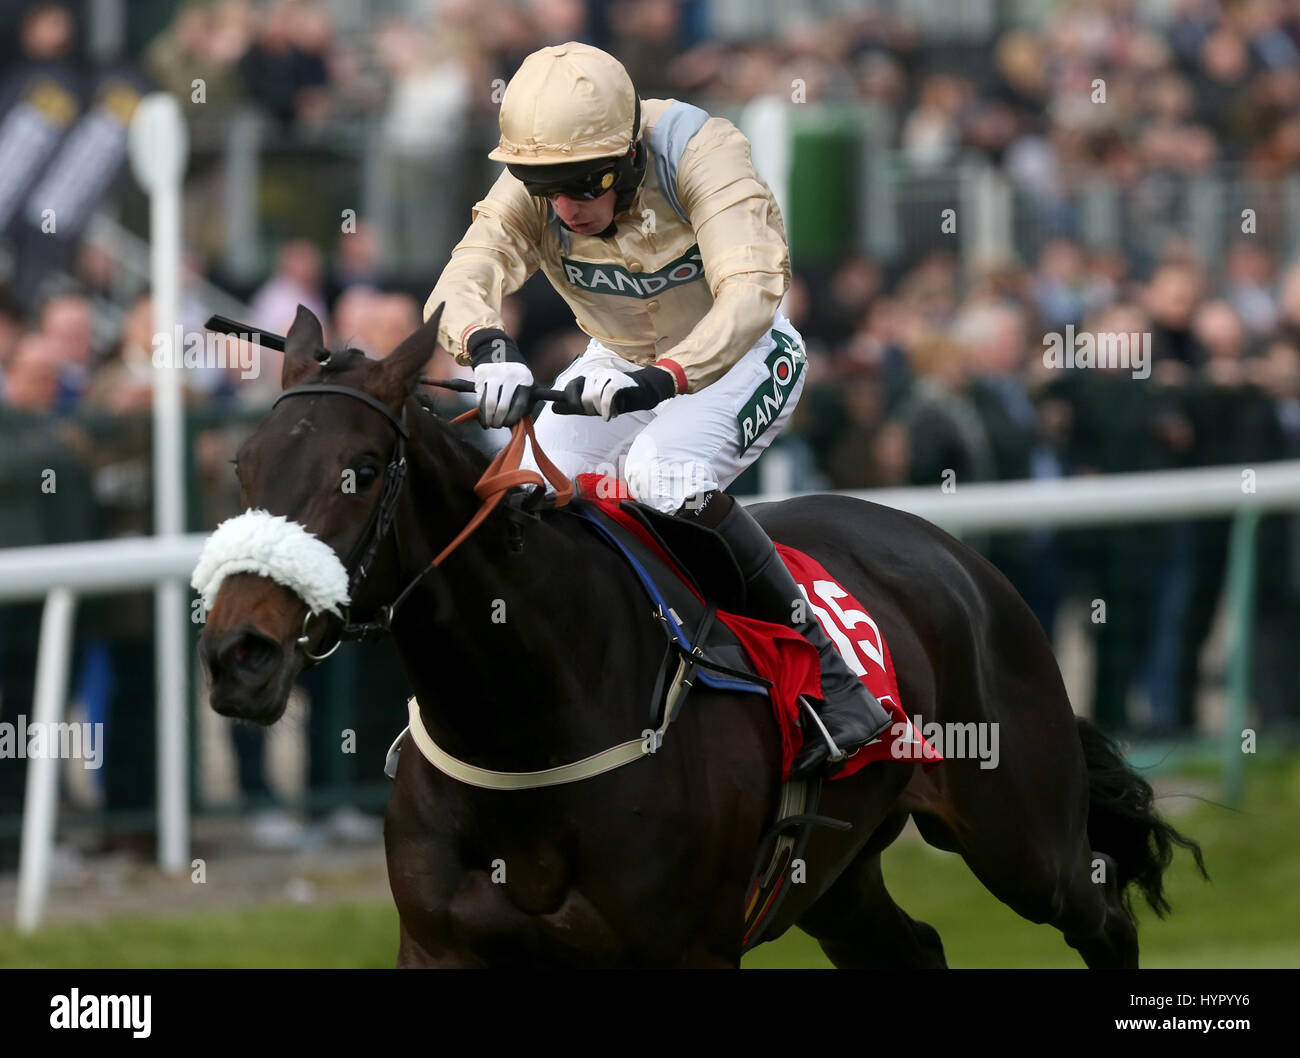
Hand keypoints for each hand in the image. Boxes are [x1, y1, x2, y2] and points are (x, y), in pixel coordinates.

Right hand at [473, 360, 533, 427]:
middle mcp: (509, 375)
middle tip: (497, 426)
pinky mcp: (481, 375)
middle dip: (498, 421)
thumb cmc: (515, 376)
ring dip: (487, 418)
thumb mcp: (526, 384)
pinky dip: (480, 410)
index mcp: (524, 379)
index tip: (508, 424)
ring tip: (489, 424)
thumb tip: (516, 423)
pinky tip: (483, 417)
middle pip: (502, 406)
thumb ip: (525, 402)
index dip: (513, 418)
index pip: (519, 404)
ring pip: (489, 403)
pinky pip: (479, 397)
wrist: (499, 353)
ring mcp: (494, 374)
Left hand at [562, 366, 677, 419]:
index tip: (573, 409)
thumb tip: (553, 408)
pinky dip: (607, 410)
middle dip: (589, 409)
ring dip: (600, 410)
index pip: (572, 386)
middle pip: (582, 396)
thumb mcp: (595, 405)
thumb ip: (575, 406)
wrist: (644, 393)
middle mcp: (596, 374)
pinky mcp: (617, 381)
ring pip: (593, 397)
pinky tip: (611, 416)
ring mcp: (607, 375)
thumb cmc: (619, 399)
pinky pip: (605, 398)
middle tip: (600, 413)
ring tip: (610, 412)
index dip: (570, 400)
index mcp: (590, 378)